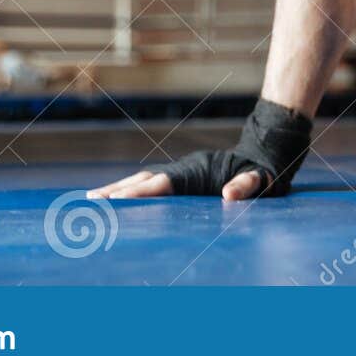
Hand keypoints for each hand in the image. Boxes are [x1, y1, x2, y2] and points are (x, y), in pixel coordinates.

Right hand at [88, 167, 268, 201]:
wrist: (265, 153)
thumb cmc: (264, 171)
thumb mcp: (261, 179)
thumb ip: (247, 185)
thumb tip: (229, 195)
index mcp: (197, 173)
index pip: (163, 184)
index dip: (139, 192)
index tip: (115, 200)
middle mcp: (185, 171)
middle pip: (145, 180)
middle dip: (118, 190)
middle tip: (89, 201)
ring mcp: (182, 174)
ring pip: (144, 181)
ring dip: (120, 190)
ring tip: (93, 200)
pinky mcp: (184, 180)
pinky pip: (153, 186)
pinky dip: (133, 192)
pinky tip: (119, 202)